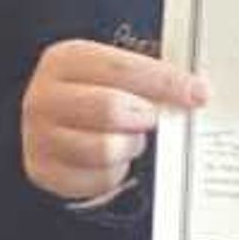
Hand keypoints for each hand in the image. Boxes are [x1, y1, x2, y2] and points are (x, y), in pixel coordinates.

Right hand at [20, 37, 204, 204]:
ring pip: (105, 149)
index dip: (164, 81)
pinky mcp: (44, 171)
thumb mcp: (109, 71)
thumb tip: (195, 89)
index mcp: (65, 60)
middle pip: (110, 110)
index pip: (122, 69)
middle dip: (145, 116)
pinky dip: (115, 172)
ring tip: (130, 138)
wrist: (47, 122)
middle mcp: (45, 96)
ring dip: (130, 146)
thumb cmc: (90, 92)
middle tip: (155, 119)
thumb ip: (146, 76)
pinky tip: (113, 159)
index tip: (198, 93)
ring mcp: (40, 136)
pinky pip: (97, 179)